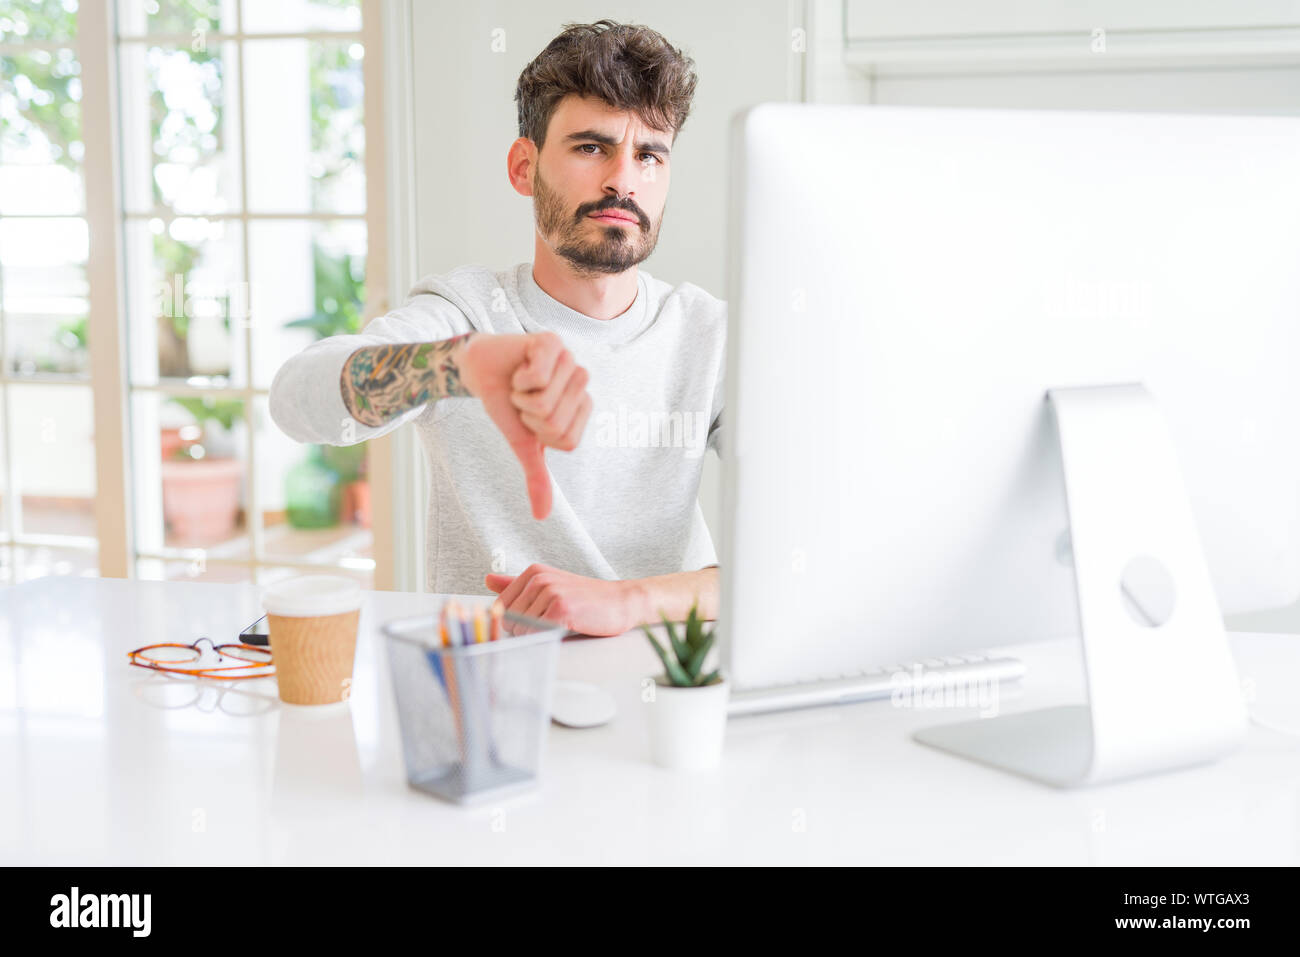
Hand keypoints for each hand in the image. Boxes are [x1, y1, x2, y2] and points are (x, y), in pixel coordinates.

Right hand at [458, 331, 591, 519]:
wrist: (480, 371)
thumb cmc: (506, 405)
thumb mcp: (523, 444)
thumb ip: (537, 476)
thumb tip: (542, 516)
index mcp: (581, 408)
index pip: (567, 440)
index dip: (539, 435)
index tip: (530, 418)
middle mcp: (580, 382)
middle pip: (555, 421)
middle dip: (528, 415)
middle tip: (523, 399)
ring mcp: (569, 359)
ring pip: (546, 399)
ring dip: (522, 396)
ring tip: (520, 384)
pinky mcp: (552, 342)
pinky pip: (540, 373)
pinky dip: (520, 377)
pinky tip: (520, 367)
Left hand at [485, 564, 645, 636]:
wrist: (621, 602)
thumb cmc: (586, 598)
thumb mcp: (550, 585)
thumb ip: (516, 584)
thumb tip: (487, 579)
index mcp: (533, 572)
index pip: (501, 607)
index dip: (518, 619)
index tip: (540, 617)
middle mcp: (539, 579)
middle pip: (509, 620)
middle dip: (529, 629)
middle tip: (555, 621)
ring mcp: (549, 593)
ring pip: (522, 630)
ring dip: (541, 635)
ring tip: (562, 623)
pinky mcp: (560, 610)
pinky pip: (537, 634)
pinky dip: (549, 638)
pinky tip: (567, 627)